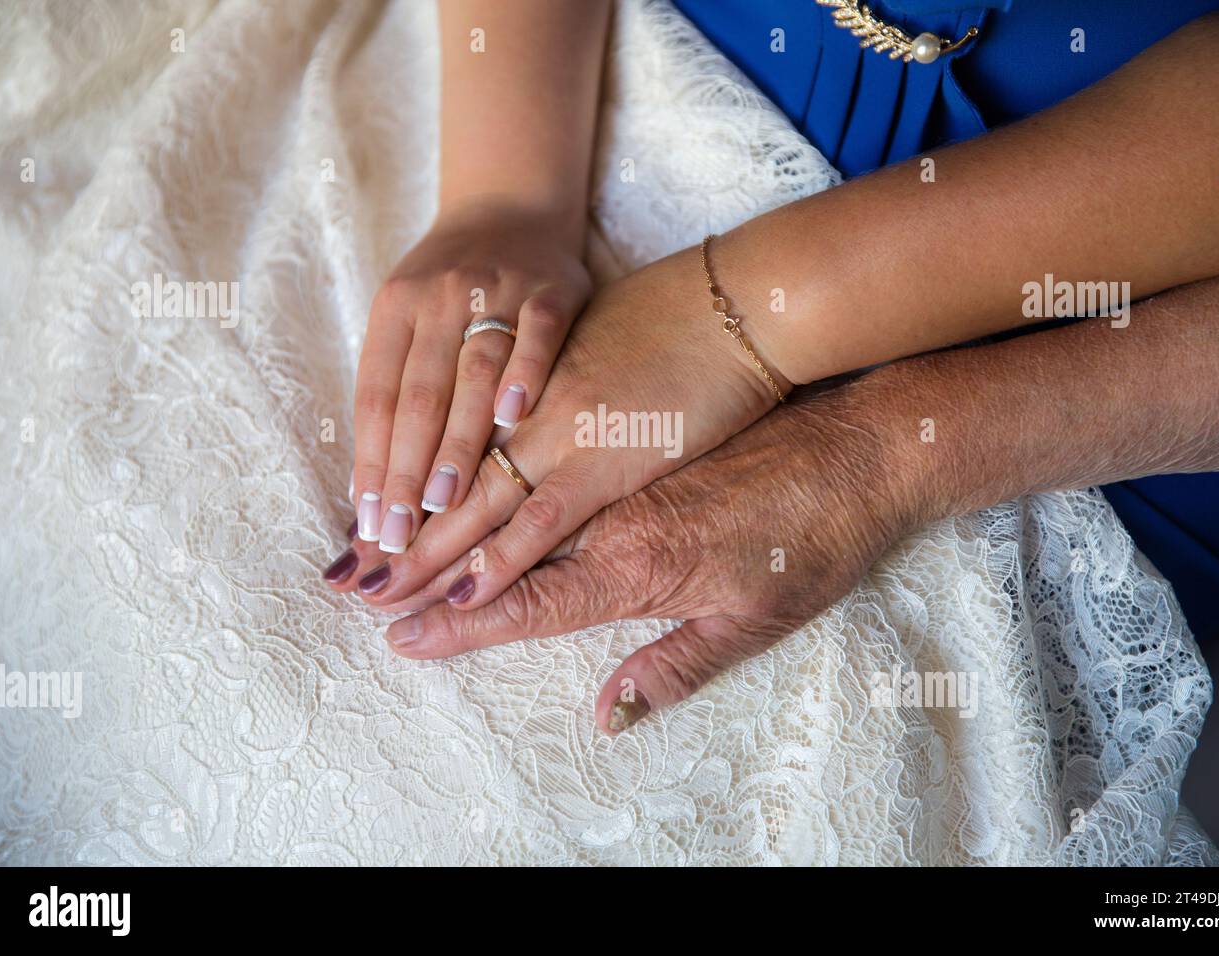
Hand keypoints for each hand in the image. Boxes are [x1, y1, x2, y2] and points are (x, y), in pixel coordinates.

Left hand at [338, 200, 590, 575]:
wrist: (515, 207)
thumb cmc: (456, 288)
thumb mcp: (411, 322)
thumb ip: (395, 396)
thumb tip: (367, 491)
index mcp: (395, 308)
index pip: (377, 397)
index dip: (372, 463)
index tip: (369, 524)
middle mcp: (439, 295)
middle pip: (418, 394)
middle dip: (407, 470)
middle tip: (399, 534)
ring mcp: (498, 289)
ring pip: (470, 372)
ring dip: (457, 440)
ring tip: (444, 502)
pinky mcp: (553, 289)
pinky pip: (537, 335)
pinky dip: (524, 373)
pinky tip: (513, 418)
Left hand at [345, 241, 793, 606]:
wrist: (733, 304)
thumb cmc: (672, 318)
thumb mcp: (588, 340)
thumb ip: (547, 381)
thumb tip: (519, 412)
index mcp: (515, 379)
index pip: (439, 438)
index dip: (397, 485)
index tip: (363, 526)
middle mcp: (524, 407)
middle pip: (441, 476)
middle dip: (394, 534)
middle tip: (348, 581)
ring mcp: (560, 432)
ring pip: (474, 503)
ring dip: (426, 556)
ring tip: (379, 597)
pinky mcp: (607, 459)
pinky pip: (542, 520)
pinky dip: (502, 561)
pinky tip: (465, 596)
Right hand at [380, 383, 906, 732]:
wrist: (865, 438)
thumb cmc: (816, 537)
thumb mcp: (755, 623)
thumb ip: (674, 667)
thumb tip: (606, 716)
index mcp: (635, 559)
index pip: (527, 600)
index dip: (462, 624)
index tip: (402, 636)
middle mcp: (608, 504)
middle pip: (495, 540)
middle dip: (421, 567)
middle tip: (353, 584)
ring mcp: (613, 450)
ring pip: (505, 485)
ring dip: (435, 513)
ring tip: (378, 527)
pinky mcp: (626, 417)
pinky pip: (533, 440)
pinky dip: (482, 462)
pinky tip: (445, 463)